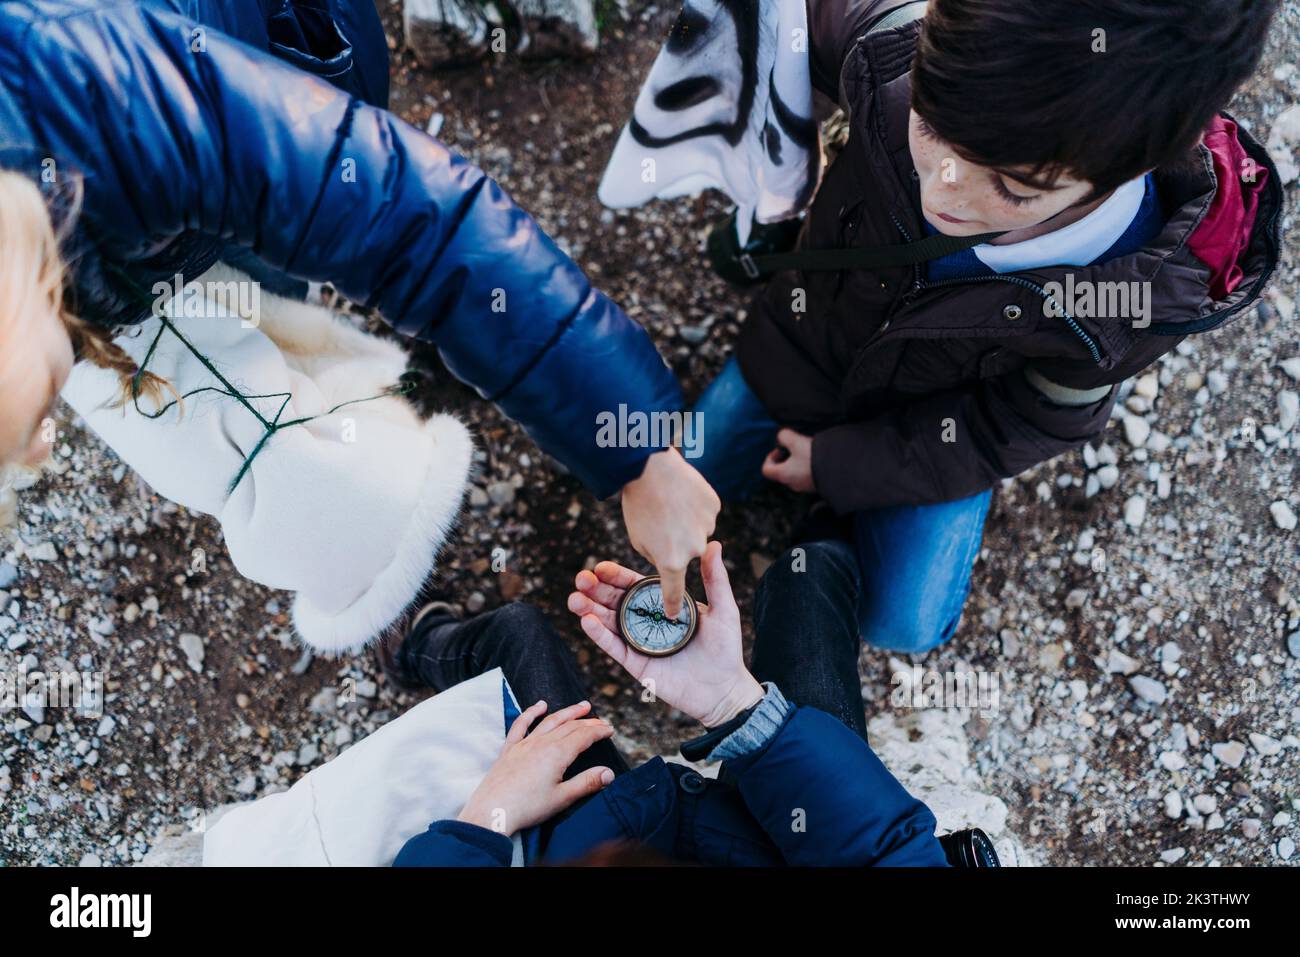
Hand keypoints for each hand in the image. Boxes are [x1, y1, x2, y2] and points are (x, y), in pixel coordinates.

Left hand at [457, 700, 614, 835]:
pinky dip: (531, 712)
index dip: (599, 732)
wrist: (492, 811)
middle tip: (602, 721)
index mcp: (557, 754)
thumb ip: (587, 783)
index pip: (584, 737)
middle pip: (570, 726)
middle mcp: (542, 743)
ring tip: (582, 706)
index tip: (610, 730)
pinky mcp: (510, 748)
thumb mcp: (562, 798)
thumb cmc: (528, 807)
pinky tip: (540, 705)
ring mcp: (524, 743)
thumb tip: (609, 773)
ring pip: (550, 721)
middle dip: (588, 722)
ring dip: (567, 712)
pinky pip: (521, 724)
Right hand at [567, 541, 763, 727]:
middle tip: (581, 579)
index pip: (634, 585)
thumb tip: (714, 544)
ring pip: (608, 623)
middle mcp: (646, 621)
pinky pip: (614, 647)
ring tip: (575, 599)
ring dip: (590, 610)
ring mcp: (639, 642)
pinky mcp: (636, 664)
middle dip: (595, 590)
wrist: (724, 689)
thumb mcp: (723, 609)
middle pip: (614, 601)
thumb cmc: (725, 649)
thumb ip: (715, 578)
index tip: (600, 567)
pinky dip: (599, 635)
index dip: (616, 576)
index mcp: (663, 605)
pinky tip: (587, 622)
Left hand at [621, 446, 719, 617]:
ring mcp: (707, 526)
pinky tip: (680, 494)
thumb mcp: (637, 539)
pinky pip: (706, 512)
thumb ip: (655, 556)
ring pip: (698, 531)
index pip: (675, 593)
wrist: (649, 466)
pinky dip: (696, 507)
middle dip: (676, 544)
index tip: (674, 614)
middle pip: (687, 554)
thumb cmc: (637, 504)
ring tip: (668, 504)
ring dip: (686, 523)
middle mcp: (693, 548)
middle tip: (660, 521)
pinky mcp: (714, 505)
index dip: (673, 605)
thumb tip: (669, 559)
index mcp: (671, 562)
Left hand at [761, 428, 814, 492]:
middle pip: (781, 471)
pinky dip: (810, 468)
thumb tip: (781, 437)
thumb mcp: (796, 440)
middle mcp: (792, 483)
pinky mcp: (816, 486)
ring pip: (795, 474)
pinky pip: (808, 476)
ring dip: (799, 463)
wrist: (838, 470)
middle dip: (786, 458)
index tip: (781, 449)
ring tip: (809, 452)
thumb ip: (783, 436)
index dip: (770, 457)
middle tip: (796, 447)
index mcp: (783, 475)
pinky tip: (818, 458)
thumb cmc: (814, 457)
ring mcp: (805, 487)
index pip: (766, 470)